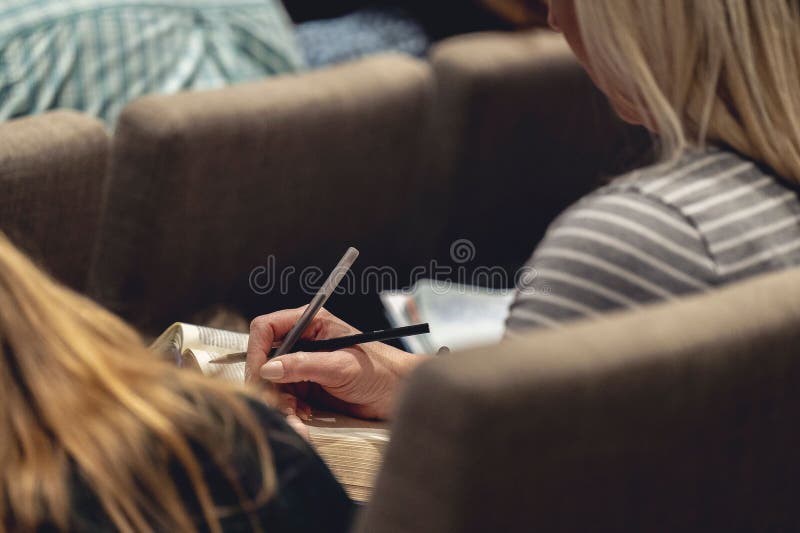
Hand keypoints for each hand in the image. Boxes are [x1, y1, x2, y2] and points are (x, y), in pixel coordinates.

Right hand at [247, 307, 427, 419]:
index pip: (266, 329)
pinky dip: (289, 411)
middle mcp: (302, 341)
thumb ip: (305, 365)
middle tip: (277, 404)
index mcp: (310, 323)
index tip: (259, 376)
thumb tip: (269, 369)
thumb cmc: (379, 370)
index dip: (257, 352)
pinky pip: (284, 399)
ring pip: (271, 384)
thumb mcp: (341, 366)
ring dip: (279, 403)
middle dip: (267, 385)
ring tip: (296, 416)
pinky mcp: (306, 387)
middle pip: (264, 359)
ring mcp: (303, 365)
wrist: (398, 394)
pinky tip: (303, 418)